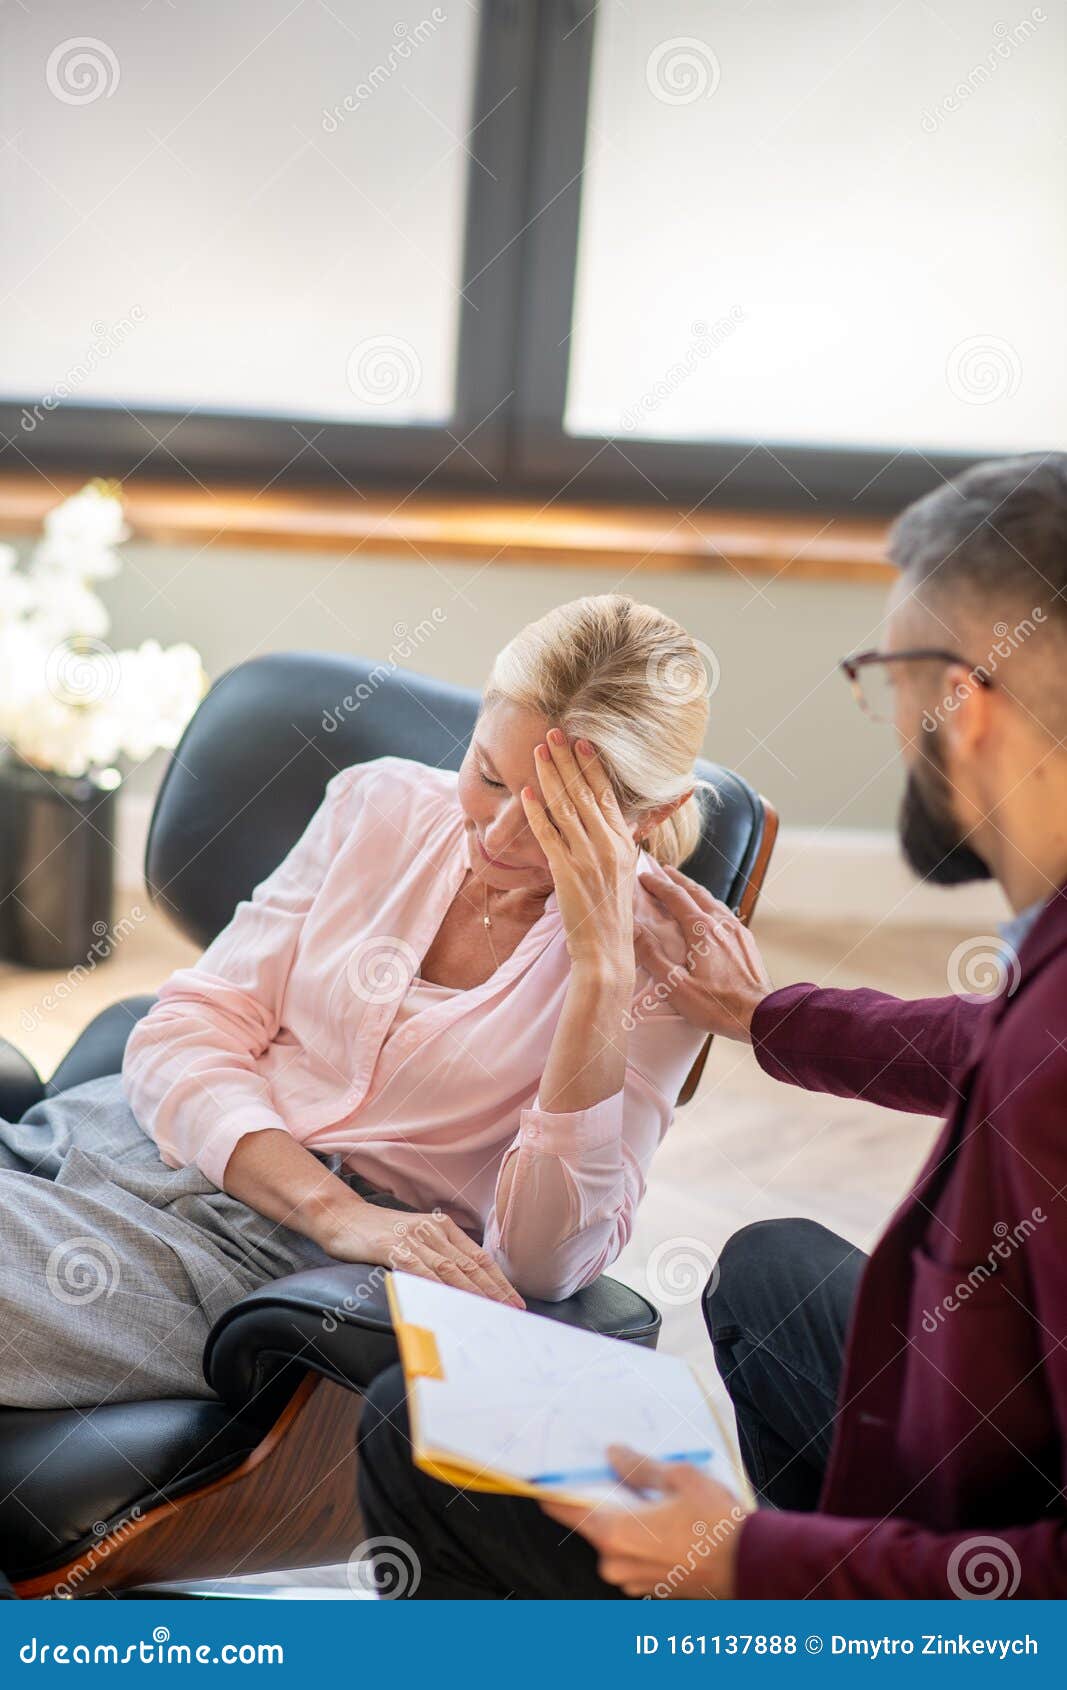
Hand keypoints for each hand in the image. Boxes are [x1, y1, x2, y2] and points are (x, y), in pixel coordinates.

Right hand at [324, 1204, 524, 1307]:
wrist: (340, 1216)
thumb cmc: (377, 1231)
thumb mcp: (415, 1236)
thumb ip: (437, 1252)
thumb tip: (461, 1281)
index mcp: (441, 1226)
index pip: (478, 1257)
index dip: (498, 1280)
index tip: (515, 1300)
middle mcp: (432, 1230)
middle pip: (470, 1265)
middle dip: (495, 1291)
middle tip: (513, 1312)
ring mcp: (413, 1238)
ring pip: (451, 1270)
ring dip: (474, 1293)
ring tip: (491, 1312)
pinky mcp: (392, 1248)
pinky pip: (420, 1271)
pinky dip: (438, 1287)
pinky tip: (450, 1302)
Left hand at [521, 729, 637, 974]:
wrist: (606, 948)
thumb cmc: (612, 910)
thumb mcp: (624, 869)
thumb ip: (620, 840)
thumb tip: (615, 819)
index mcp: (623, 842)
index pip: (607, 794)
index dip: (592, 765)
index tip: (581, 741)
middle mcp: (608, 844)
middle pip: (585, 792)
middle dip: (567, 759)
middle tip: (554, 733)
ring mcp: (587, 857)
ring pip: (566, 806)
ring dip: (550, 775)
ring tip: (538, 751)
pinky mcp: (566, 871)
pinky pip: (548, 835)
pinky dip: (536, 811)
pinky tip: (526, 793)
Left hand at [541, 1446, 744, 1597]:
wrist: (752, 1567)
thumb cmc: (716, 1522)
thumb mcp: (679, 1478)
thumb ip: (639, 1467)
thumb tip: (612, 1453)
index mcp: (615, 1535)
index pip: (564, 1509)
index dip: (554, 1488)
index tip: (543, 1471)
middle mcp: (615, 1563)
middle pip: (592, 1522)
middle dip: (602, 1497)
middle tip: (615, 1470)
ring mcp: (631, 1580)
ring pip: (614, 1540)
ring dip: (625, 1519)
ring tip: (652, 1495)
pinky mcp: (648, 1589)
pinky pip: (631, 1556)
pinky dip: (639, 1538)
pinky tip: (664, 1520)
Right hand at [634, 863, 772, 1041]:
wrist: (763, 1015)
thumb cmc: (717, 1006)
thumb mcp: (676, 986)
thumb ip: (652, 956)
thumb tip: (632, 929)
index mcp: (702, 930)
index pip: (675, 897)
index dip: (657, 884)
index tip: (643, 875)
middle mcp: (721, 923)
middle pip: (696, 892)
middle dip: (677, 880)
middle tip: (662, 870)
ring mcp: (737, 931)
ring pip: (712, 901)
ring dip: (694, 891)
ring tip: (683, 887)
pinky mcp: (746, 941)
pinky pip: (724, 914)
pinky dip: (710, 905)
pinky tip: (709, 913)